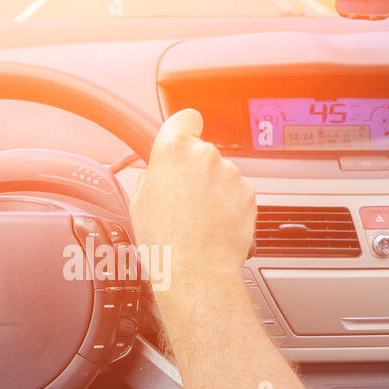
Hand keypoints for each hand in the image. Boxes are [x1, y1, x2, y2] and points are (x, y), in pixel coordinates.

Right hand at [130, 109, 254, 311]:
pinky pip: (237, 193)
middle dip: (195, 170)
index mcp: (173, 150)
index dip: (185, 128)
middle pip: (202, 151)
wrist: (195, 270)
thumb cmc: (165, 242)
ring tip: (199, 218)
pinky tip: (214, 225)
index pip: (186, 118)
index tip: (184, 137)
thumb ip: (152, 178)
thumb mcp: (139, 203)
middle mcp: (206, 155)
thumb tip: (157, 177)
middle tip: (182, 198)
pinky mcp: (249, 193)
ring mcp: (231, 174)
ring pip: (221, 174)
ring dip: (214, 189)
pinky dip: (229, 205)